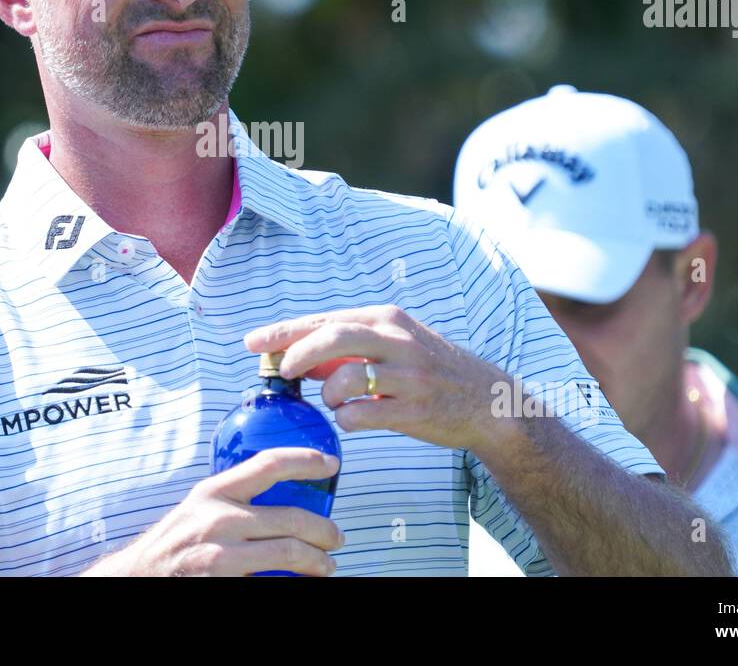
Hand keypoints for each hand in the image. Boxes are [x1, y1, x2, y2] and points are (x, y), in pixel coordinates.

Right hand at [84, 447, 344, 576]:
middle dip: (324, 530)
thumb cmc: (172, 546)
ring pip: (288, 552)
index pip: (268, 464)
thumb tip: (281, 498)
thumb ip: (232, 501)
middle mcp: (217, 520)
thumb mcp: (198, 511)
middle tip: (336, 538)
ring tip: (327, 566)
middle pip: (290, 518)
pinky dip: (292, 582)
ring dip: (317, 561)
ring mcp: (219, 556)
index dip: (305, 460)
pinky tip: (301, 583)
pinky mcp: (222, 583)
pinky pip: (270, 581)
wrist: (136, 580)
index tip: (331, 462)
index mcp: (213, 493)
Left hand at [244, 305, 499, 451]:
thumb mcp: (393, 342)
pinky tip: (353, 418)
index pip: (325, 319)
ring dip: (328, 394)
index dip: (284, 331)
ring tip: (334, 401)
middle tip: (283, 372)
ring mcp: (408, 375)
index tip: (253, 342)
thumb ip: (348, 346)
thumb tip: (297, 355)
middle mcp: (396, 340)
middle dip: (297, 354)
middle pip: (333, 337)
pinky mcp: (415, 409)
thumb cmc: (428, 369)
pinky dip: (347, 418)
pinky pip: (364, 414)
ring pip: (346, 378)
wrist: (485, 399)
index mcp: (385, 319)